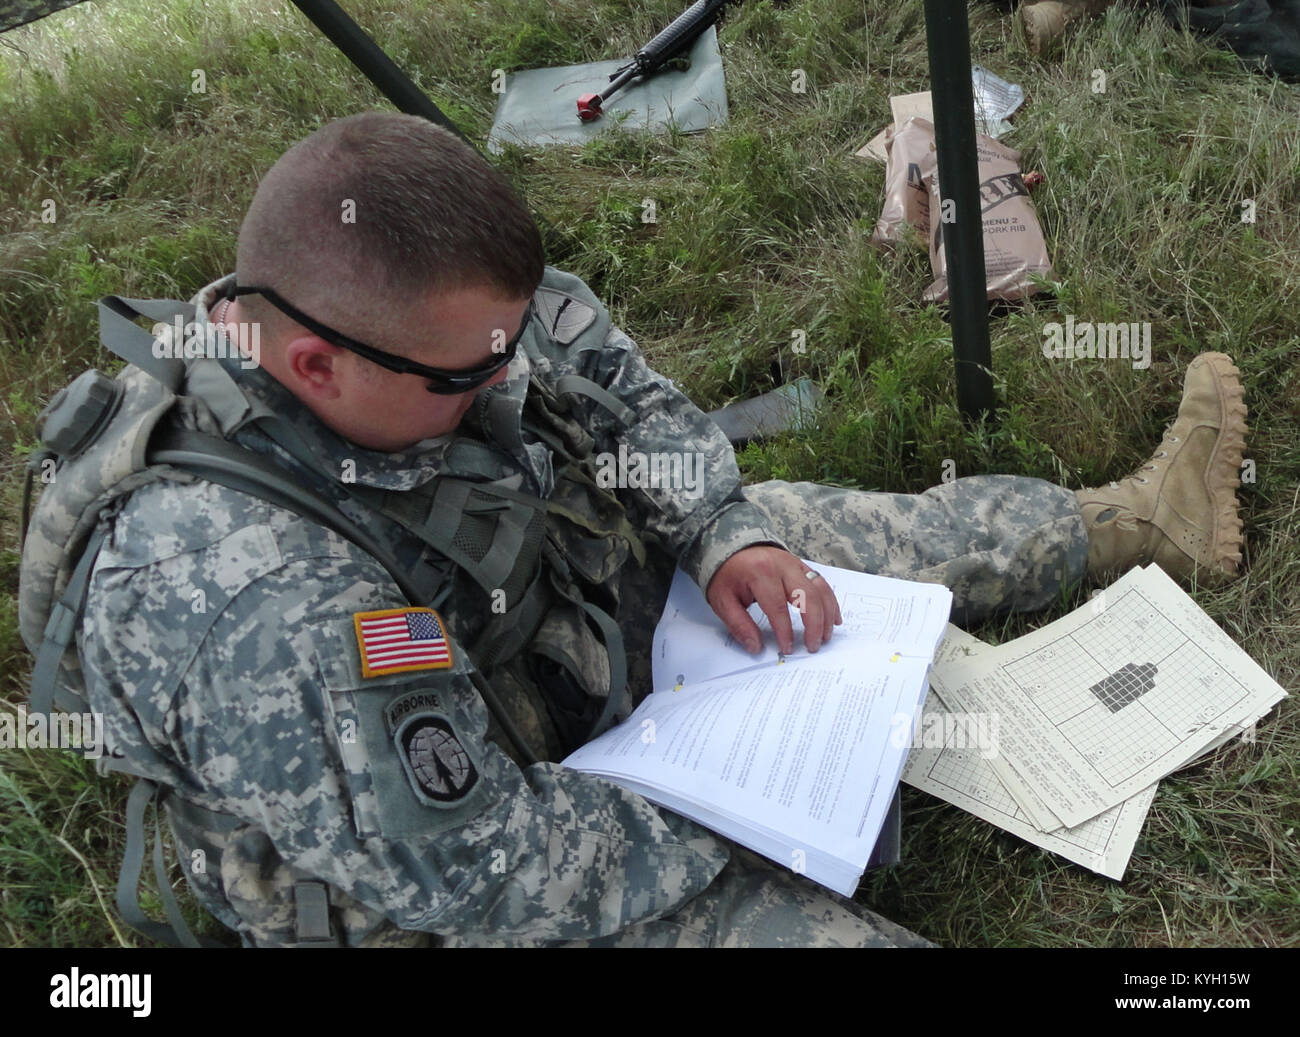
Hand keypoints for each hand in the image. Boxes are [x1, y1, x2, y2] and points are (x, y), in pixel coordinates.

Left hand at [705, 546, 841, 654]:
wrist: (731, 546)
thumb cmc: (727, 574)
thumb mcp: (723, 600)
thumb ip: (739, 625)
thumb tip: (755, 648)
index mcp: (760, 573)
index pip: (778, 607)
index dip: (785, 631)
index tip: (787, 649)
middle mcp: (782, 566)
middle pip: (807, 596)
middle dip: (813, 624)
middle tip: (813, 646)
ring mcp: (795, 563)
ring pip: (820, 589)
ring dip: (826, 614)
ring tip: (825, 636)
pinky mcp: (801, 565)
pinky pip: (822, 582)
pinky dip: (830, 601)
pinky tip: (833, 618)